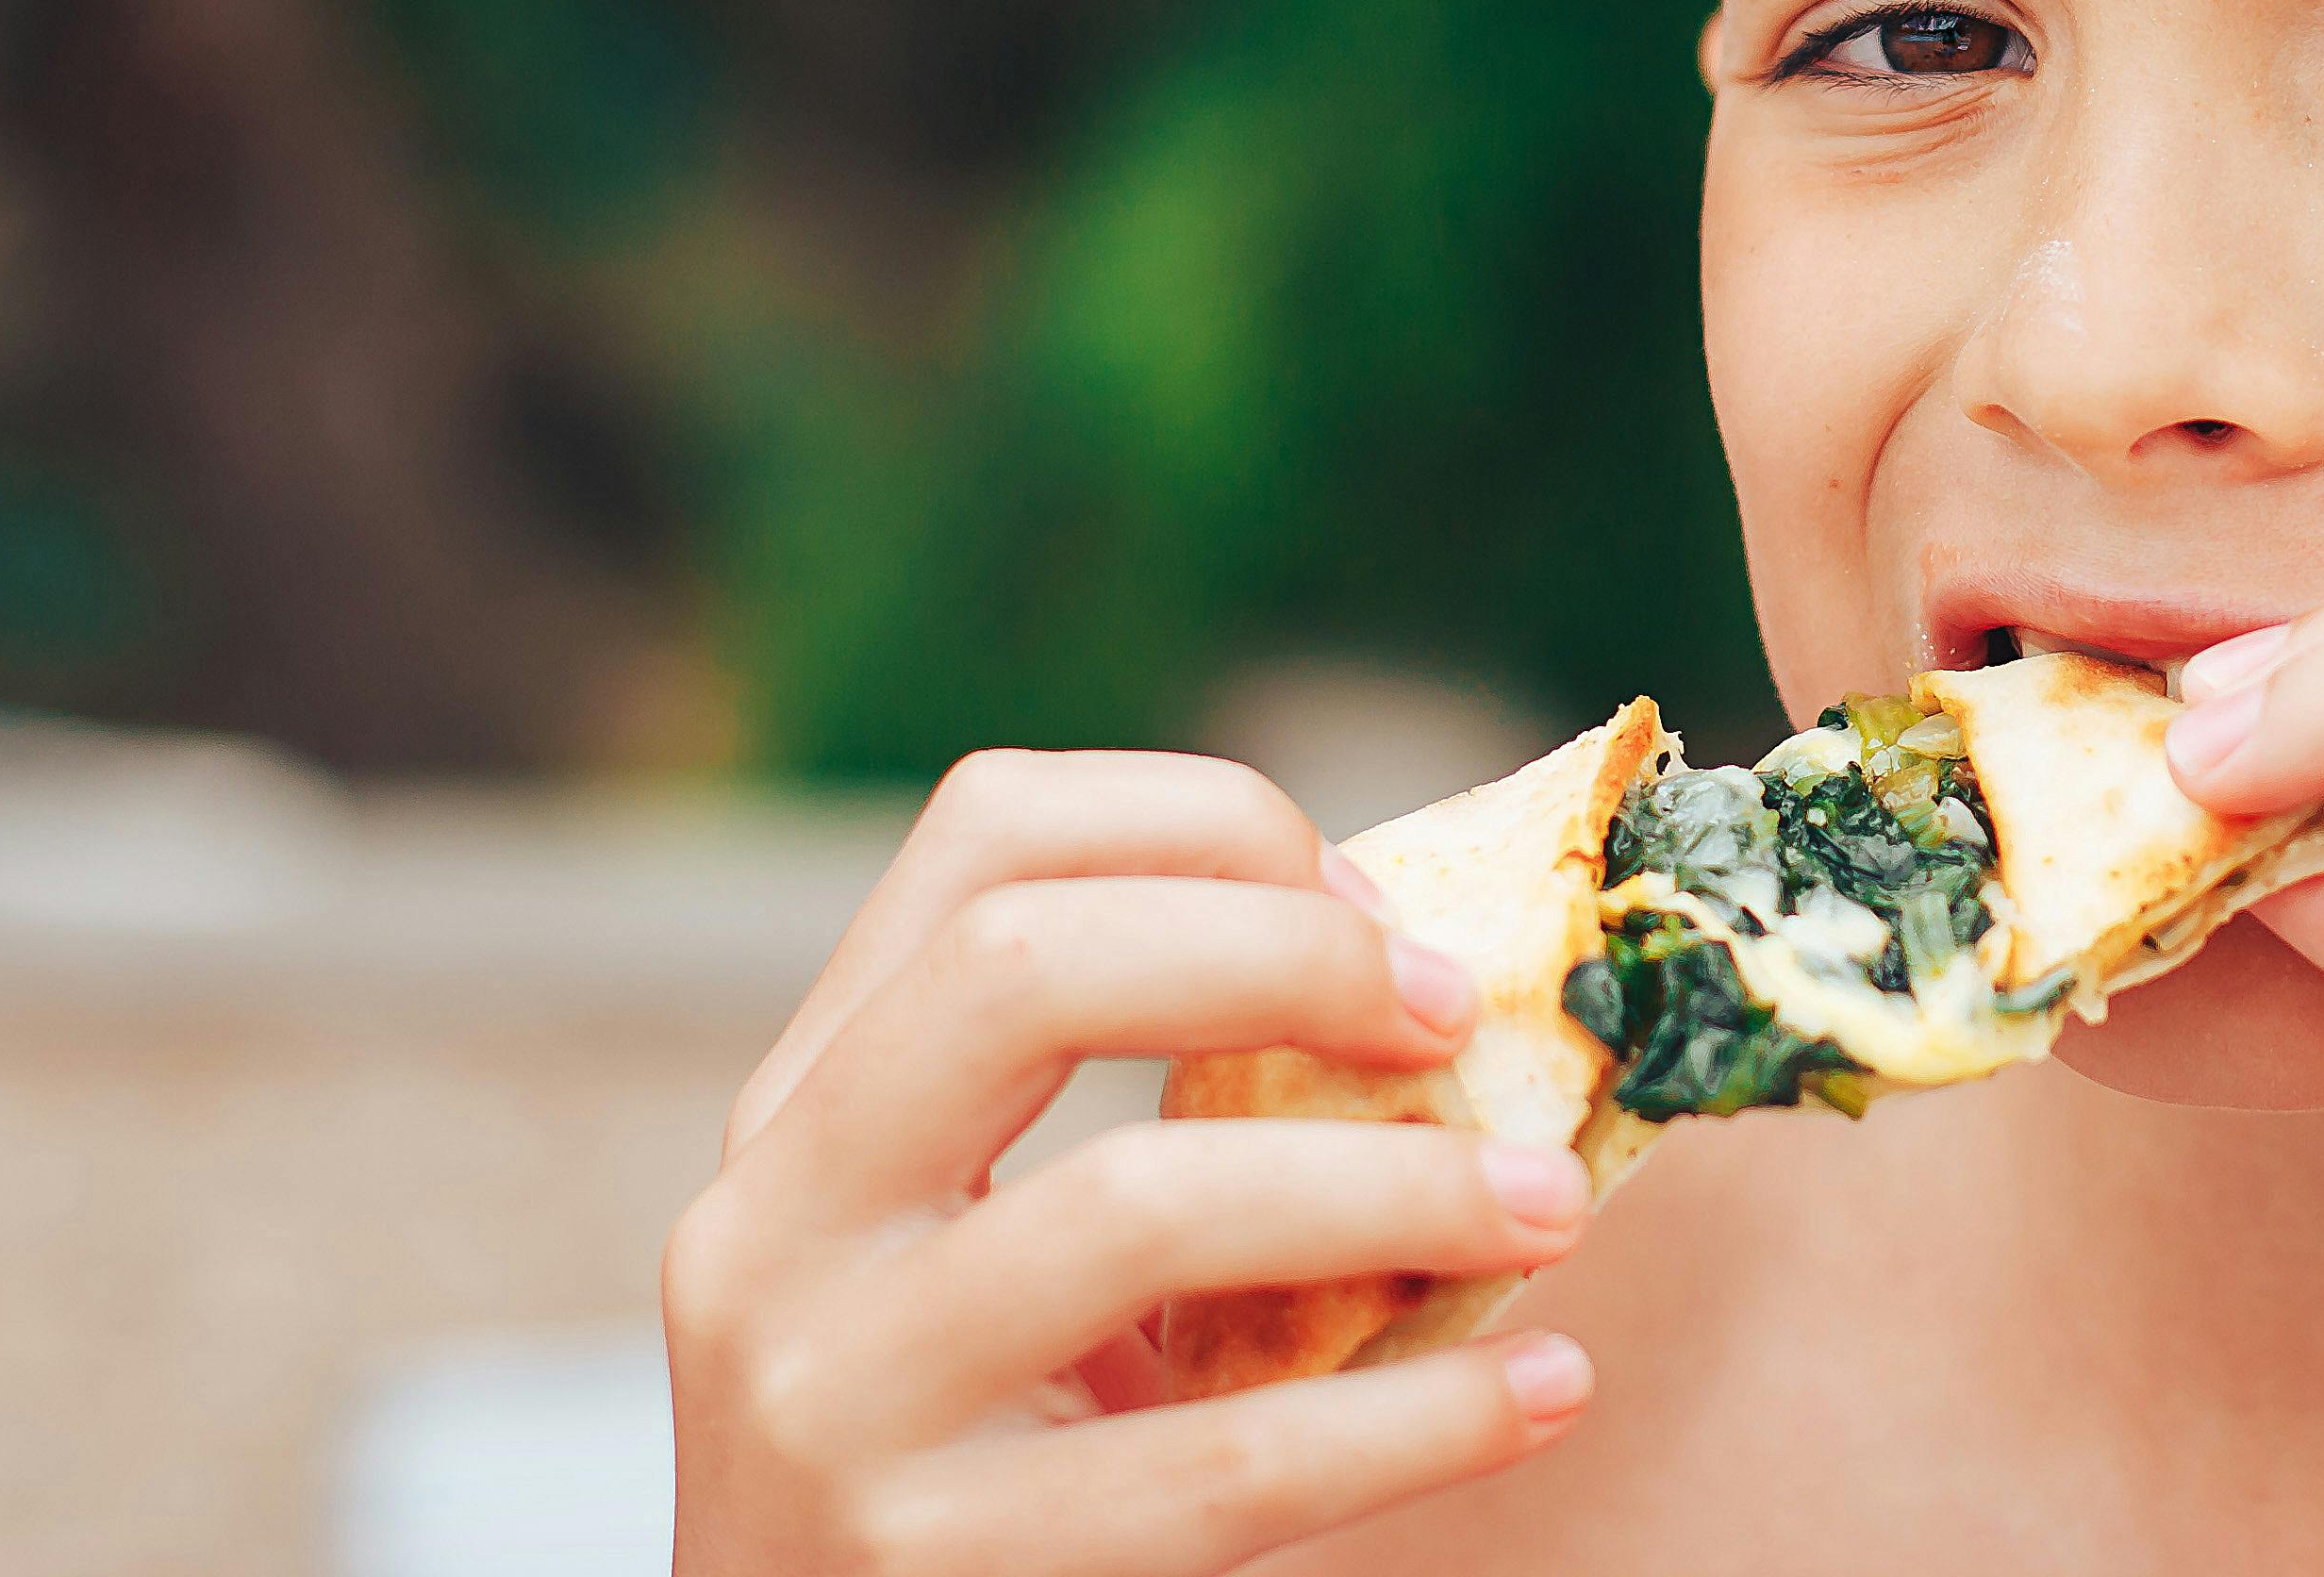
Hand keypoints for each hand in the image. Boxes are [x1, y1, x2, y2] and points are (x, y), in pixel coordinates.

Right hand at [665, 750, 1597, 1575]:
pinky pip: (1223, 1464)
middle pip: (1022, 967)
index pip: (986, 833)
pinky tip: (1546, 1389)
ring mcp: (826, 1409)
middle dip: (1286, 956)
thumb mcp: (990, 1260)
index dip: (1210, 821)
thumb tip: (1452, 991)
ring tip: (1551, 1208)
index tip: (1379, 903)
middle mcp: (773, 1233)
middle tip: (1460, 1016)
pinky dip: (1423, 1417)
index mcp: (806, 1109)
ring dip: (1395, 1187)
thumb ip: (1141, 1119)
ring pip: (1133, 1204)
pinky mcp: (927, 1575)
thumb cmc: (988, 1463)